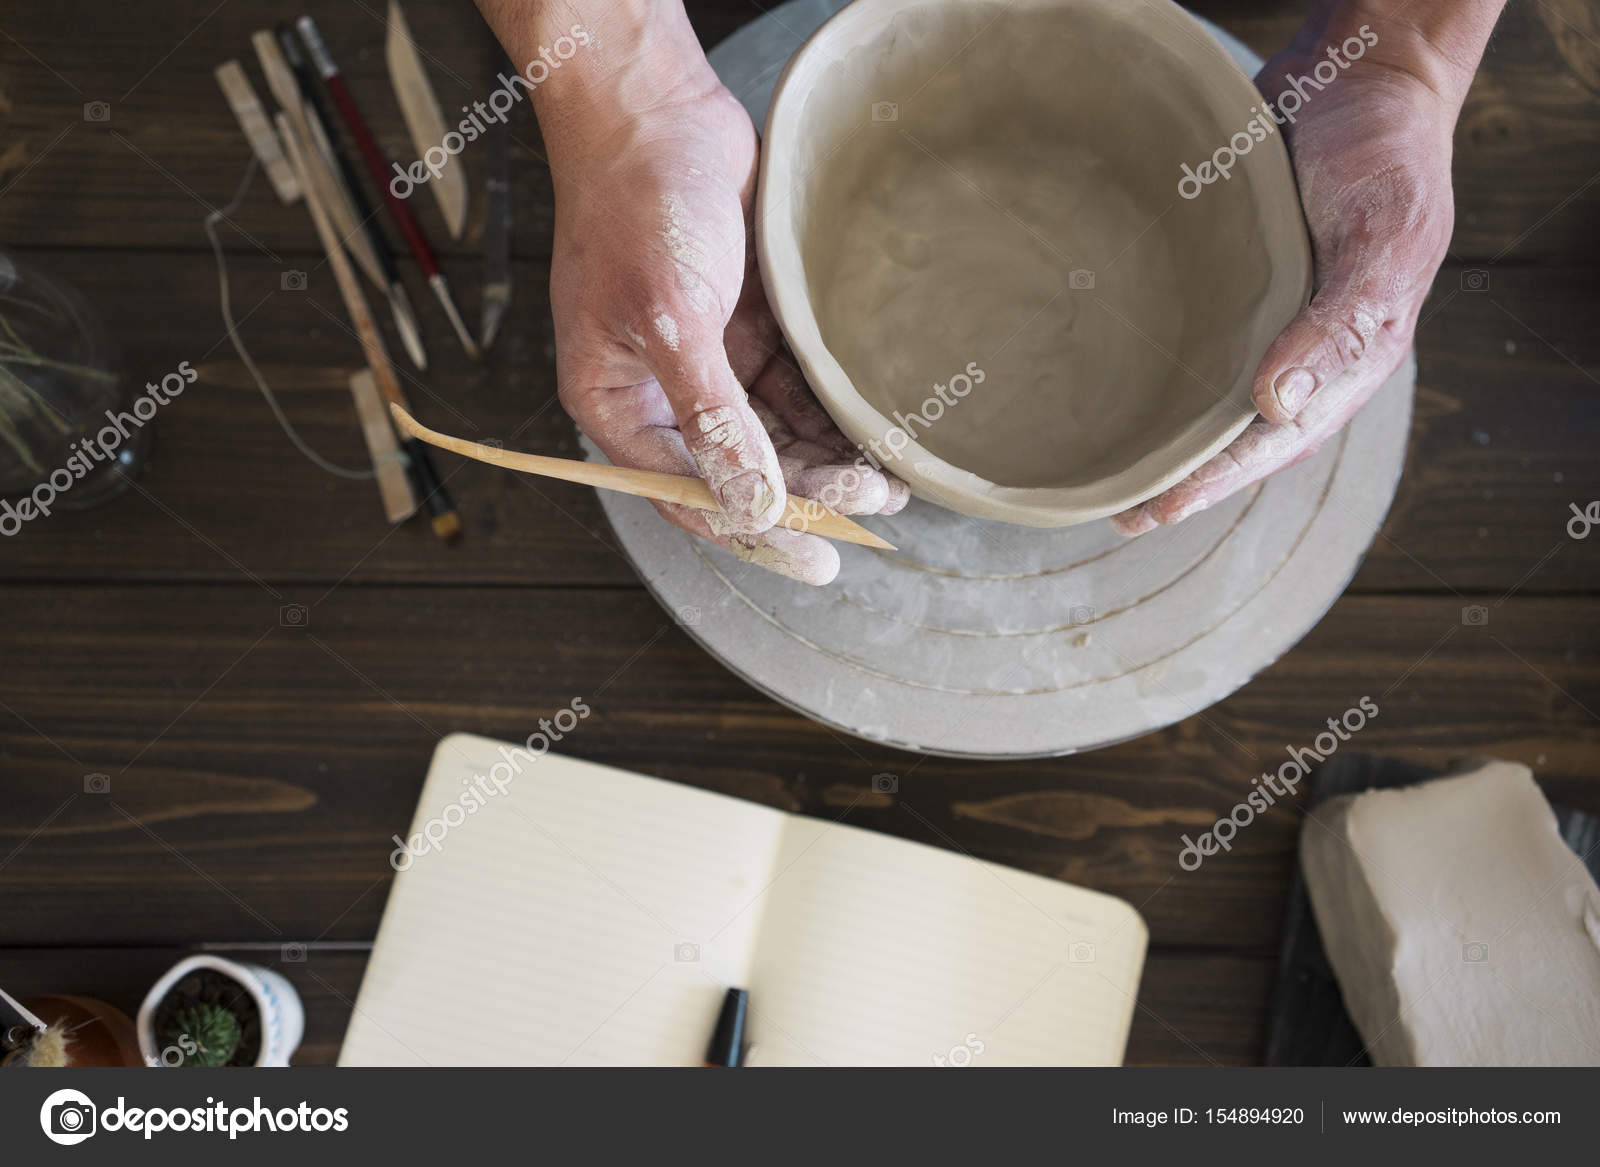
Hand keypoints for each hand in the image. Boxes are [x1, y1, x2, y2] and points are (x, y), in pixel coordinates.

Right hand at [535, 55, 905, 583]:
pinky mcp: (741, 328)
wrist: (656, 113)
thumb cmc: (640, 206)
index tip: (823, 557)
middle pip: (739, 473)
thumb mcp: (673, 321)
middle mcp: (659, 396)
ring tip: (885, 480)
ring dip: (823, 460)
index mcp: (618, 407)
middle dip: (808, 494)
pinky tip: (866, 428)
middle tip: (872, 504)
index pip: (690, 498)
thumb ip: (714, 420)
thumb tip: (753, 505)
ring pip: (770, 437)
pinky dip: (824, 413)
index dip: (758, 533)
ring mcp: (704, 363)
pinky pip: (788, 390)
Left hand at [1110, 31, 1458, 534]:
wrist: (1362, 74)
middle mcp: (1299, 347)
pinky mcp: (1225, 278)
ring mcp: (1260, 314)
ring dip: (1161, 431)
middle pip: (1233, 432)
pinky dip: (1153, 364)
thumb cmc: (1387, 156)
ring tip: (1104, 467)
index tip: (1159, 507)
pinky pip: (1188, 334)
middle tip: (1117, 510)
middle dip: (1179, 476)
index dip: (1216, 480)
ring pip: (1206, 391)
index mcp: (1348, 358)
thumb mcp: (1385, 238)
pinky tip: (1109, 382)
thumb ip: (1341, 323)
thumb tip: (1277, 404)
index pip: (1276, 440)